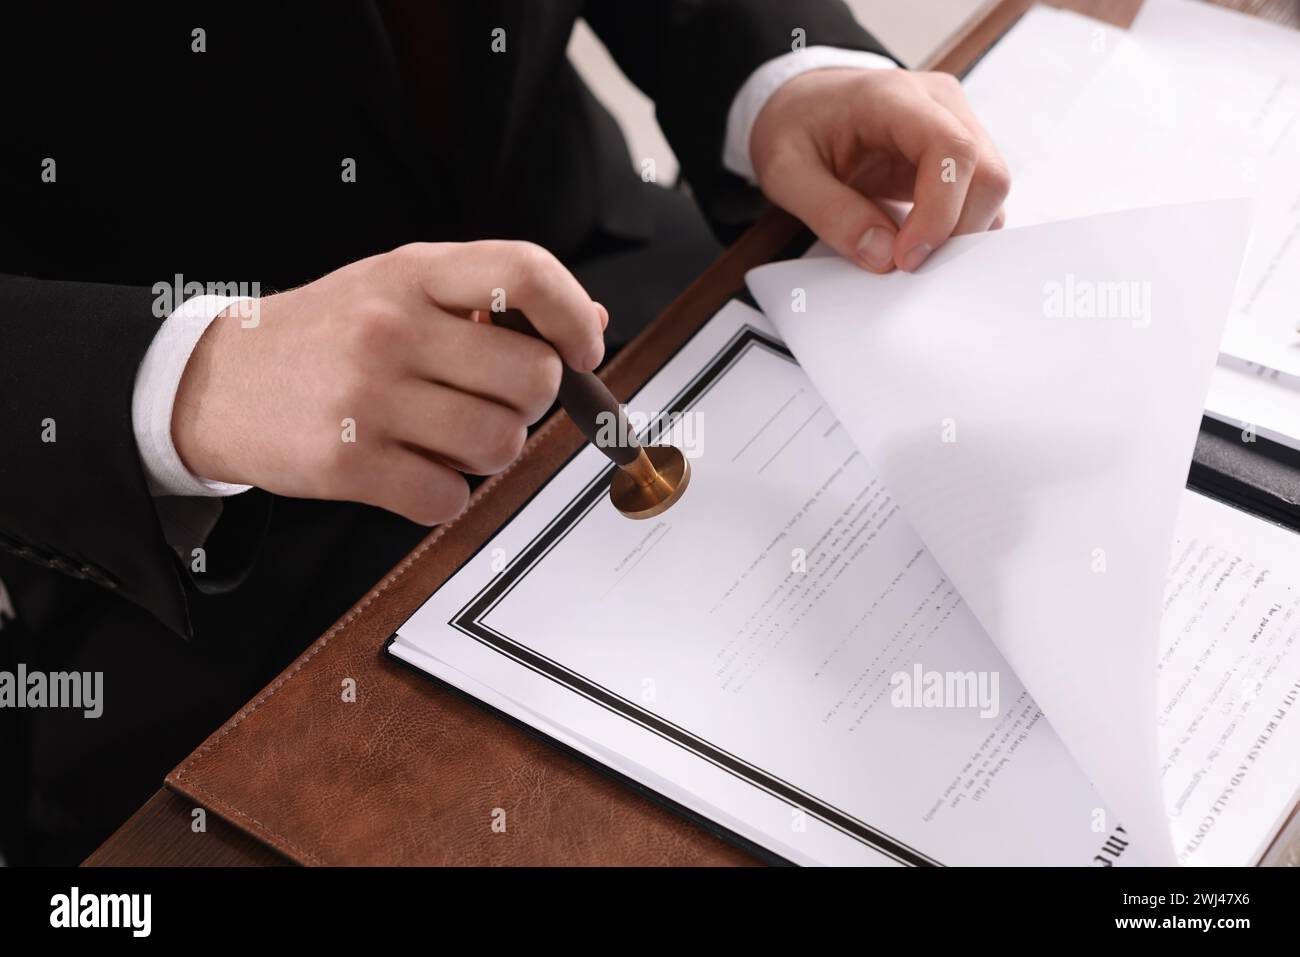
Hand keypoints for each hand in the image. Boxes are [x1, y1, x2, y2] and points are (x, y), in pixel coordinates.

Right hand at [172, 241, 606, 524]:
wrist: (216, 383)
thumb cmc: (325, 335)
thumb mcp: (399, 290)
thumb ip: (491, 303)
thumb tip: (589, 324)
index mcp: (411, 272)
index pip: (524, 272)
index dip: (574, 317)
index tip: (584, 350)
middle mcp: (391, 327)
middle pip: (532, 378)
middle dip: (530, 403)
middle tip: (495, 403)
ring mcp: (367, 396)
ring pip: (500, 445)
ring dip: (489, 454)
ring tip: (448, 438)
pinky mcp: (347, 463)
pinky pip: (449, 499)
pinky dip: (443, 495)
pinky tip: (411, 470)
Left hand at [750, 67, 1010, 272]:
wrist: (801, 105)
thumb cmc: (794, 128)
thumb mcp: (785, 172)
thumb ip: (830, 213)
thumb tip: (884, 257)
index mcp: (893, 96)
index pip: (950, 148)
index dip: (940, 211)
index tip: (907, 257)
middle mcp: (940, 104)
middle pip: (986, 173)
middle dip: (954, 232)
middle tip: (905, 265)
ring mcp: (956, 126)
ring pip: (990, 189)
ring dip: (959, 233)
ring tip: (908, 254)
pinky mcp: (957, 156)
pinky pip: (978, 198)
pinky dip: (957, 229)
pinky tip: (919, 243)